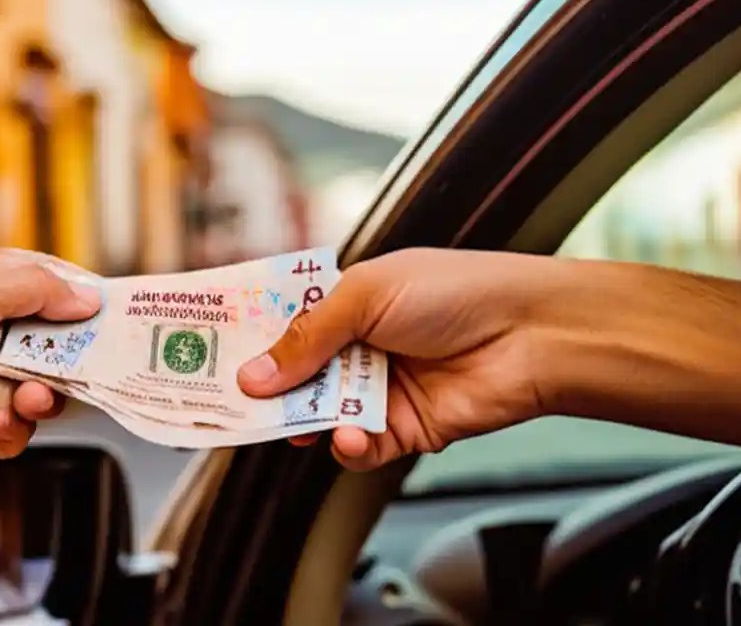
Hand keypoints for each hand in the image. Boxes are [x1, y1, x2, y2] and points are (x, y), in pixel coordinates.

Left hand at [0, 236, 99, 470]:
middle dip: (58, 354)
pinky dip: (10, 428)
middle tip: (78, 362)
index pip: (24, 281)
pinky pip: (6, 430)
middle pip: (35, 339)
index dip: (62, 295)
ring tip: (30, 397)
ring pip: (27, 387)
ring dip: (37, 394)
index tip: (97, 310)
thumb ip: (37, 291)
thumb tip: (86, 298)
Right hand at [237, 248, 560, 470]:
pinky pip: (358, 448)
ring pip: (320, 416)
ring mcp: (380, 391)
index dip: (252, 340)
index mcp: (349, 305)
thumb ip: (307, 337)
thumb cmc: (456, 291)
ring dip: (305, 421)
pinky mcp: (403, 431)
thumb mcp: (366, 295)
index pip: (288, 325)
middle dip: (268, 391)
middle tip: (233, 402)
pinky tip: (349, 433)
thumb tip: (253, 376)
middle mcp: (360, 349)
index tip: (211, 354)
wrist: (529, 333)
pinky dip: (347, 446)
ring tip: (297, 421)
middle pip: (296, 377)